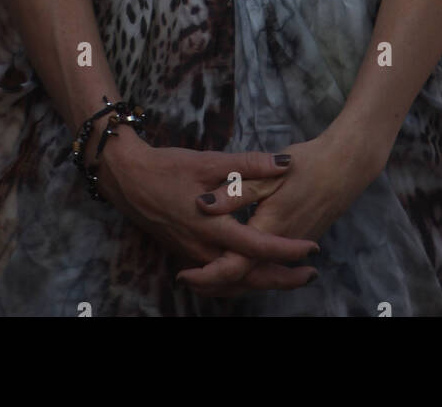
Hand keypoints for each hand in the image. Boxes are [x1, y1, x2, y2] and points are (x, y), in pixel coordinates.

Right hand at [96, 131, 319, 293]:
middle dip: (282, 279)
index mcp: (213, 226)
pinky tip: (252, 272)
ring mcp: (193, 255)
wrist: (128, 179)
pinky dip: (239, 279)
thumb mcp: (209, 160)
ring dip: (262, 281)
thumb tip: (285, 163)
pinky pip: (218, 278)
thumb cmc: (167, 167)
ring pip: (234, 281)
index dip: (287, 250)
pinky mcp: (186, 254)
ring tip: (289, 276)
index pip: (258, 246)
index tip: (312, 248)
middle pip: (250, 275)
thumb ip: (249, 164)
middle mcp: (204, 248)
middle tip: (311, 274)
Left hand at [176, 132, 371, 297]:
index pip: (234, 265)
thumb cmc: (308, 164)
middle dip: (214, 285)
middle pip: (244, 279)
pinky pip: (270, 266)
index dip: (207, 275)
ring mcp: (292, 246)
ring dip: (231, 281)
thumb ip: (236, 190)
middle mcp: (280, 245)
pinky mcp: (299, 241)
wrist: (346, 167)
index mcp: (269, 228)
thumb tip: (203, 204)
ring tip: (204, 278)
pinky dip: (250, 271)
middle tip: (188, 282)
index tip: (183, 275)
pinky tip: (237, 261)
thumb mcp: (270, 172)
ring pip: (258, 275)